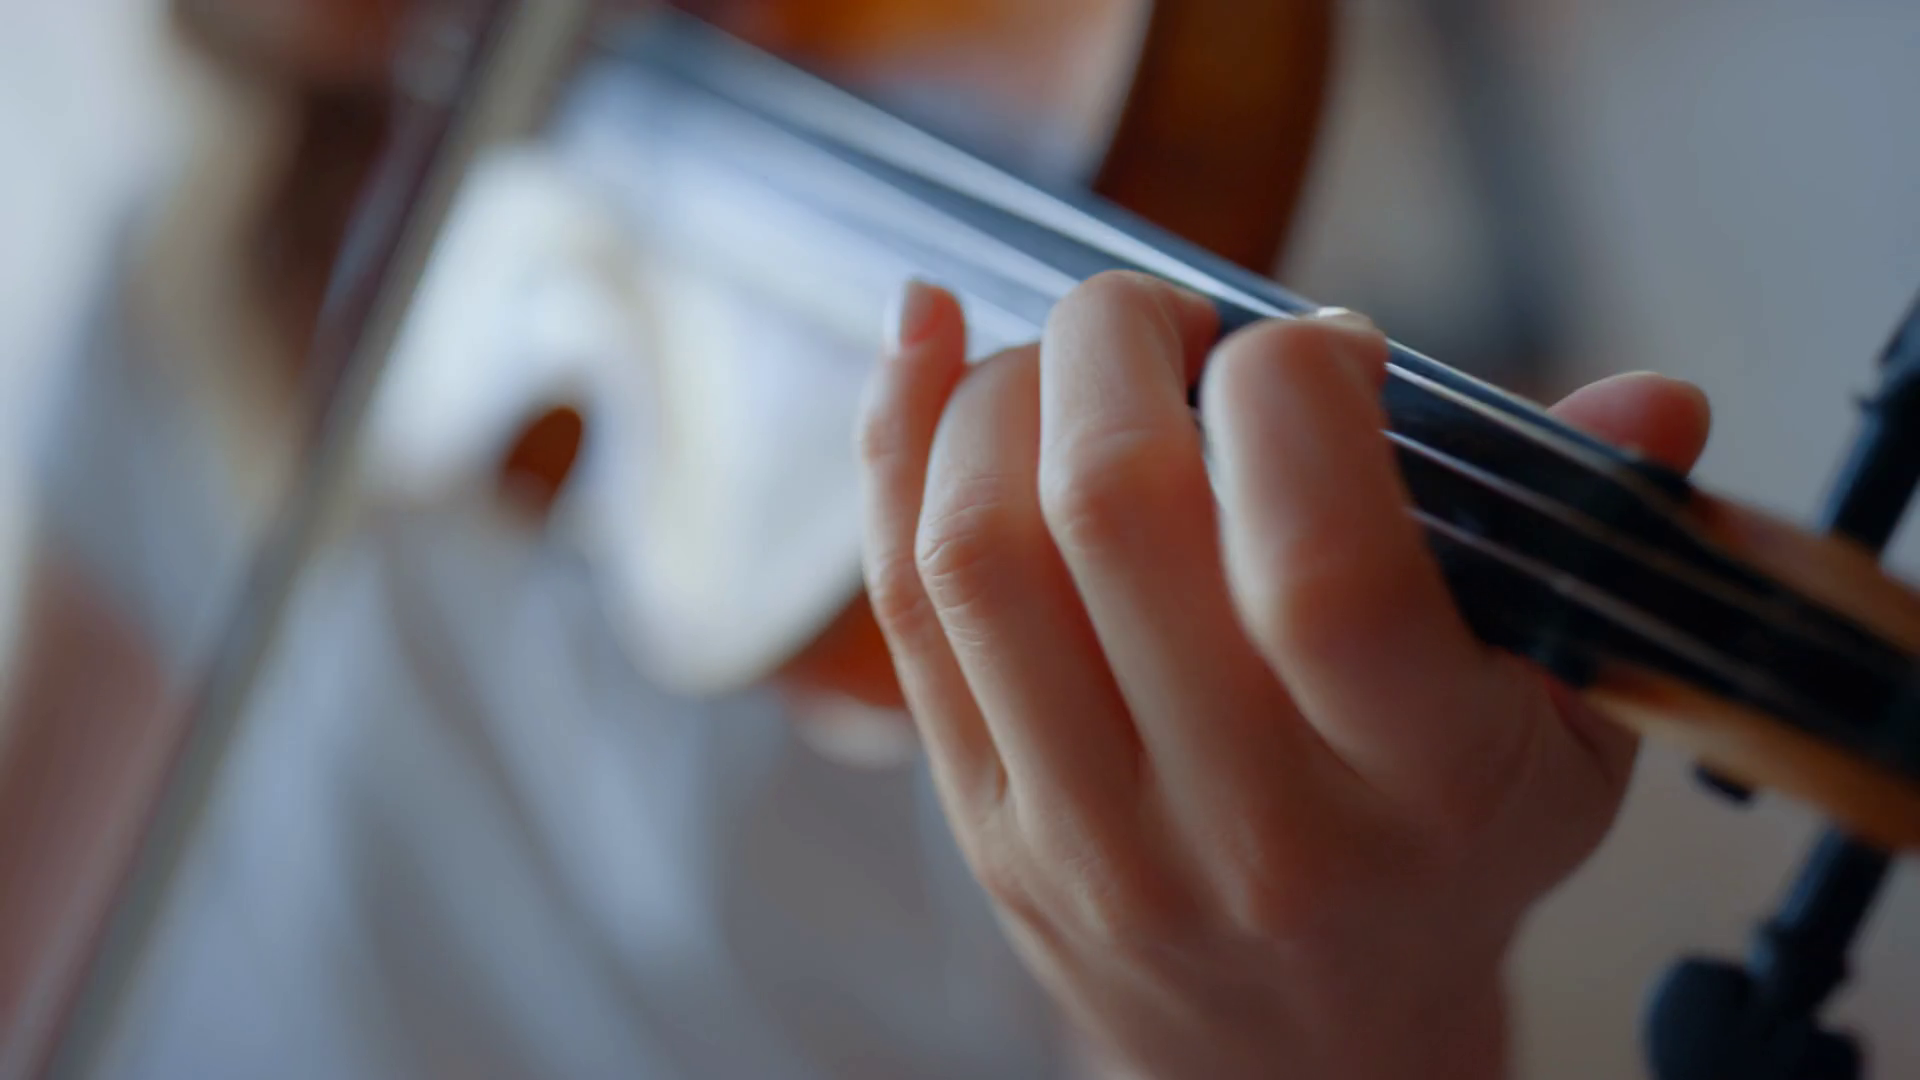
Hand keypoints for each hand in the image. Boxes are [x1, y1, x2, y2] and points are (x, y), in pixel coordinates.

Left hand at [855, 273, 1710, 1078]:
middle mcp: (1236, 818)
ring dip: (1003, 391)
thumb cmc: (1442, 862)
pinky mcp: (979, 818)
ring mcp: (1082, 829)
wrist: (1302, 1051)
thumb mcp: (1562, 728)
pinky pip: (901, 603)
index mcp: (1414, 786)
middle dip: (1120, 339)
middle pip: (1110, 508)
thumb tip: (1650, 399)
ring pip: (976, 549)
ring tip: (1074, 360)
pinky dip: (896, 446)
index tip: (1321, 350)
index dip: (1296, 389)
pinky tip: (929, 344)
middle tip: (1167, 319)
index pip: (1317, 558)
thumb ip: (1583, 550)